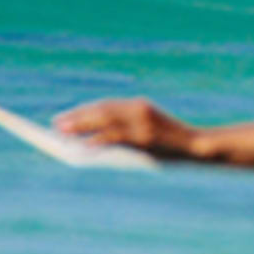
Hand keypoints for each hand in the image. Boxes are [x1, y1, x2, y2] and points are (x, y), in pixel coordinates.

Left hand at [56, 99, 199, 157]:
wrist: (198, 147)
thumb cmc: (172, 143)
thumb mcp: (149, 132)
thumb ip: (125, 131)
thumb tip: (88, 141)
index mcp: (140, 106)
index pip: (105, 106)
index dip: (82, 111)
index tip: (63, 117)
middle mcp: (139, 110)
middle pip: (101, 111)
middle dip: (77, 117)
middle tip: (55, 124)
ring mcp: (142, 124)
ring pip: (105, 121)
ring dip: (81, 126)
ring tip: (61, 133)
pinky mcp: (144, 138)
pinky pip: (116, 137)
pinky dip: (98, 140)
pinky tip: (83, 146)